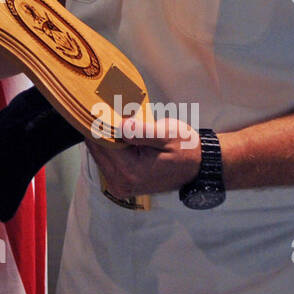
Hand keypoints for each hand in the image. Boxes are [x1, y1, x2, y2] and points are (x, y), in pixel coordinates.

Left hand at [86, 114, 201, 196]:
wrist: (196, 166)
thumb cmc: (185, 149)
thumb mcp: (167, 134)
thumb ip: (142, 131)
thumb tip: (121, 125)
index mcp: (130, 171)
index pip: (100, 143)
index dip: (100, 124)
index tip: (102, 108)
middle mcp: (121, 182)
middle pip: (96, 150)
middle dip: (102, 131)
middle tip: (112, 113)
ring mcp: (120, 185)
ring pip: (99, 155)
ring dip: (106, 139)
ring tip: (121, 125)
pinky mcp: (121, 183)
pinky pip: (106, 160)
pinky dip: (111, 147)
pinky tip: (122, 137)